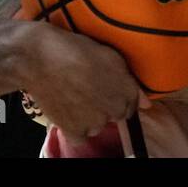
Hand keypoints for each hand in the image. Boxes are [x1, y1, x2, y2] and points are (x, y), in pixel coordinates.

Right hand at [18, 23, 145, 138]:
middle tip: (86, 90)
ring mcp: (96, 123)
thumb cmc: (74, 49)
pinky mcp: (75, 132)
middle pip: (115, 115)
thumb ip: (131, 81)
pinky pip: (81, 137)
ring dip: (90, 117)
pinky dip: (75, 129)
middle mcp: (115, 109)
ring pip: (97, 126)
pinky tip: (67, 111)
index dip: (117, 95)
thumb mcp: (109, 56)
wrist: (39, 57)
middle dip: (105, 105)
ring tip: (73, 97)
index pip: (131, 103)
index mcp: (127, 89)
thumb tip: (148, 104)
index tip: (103, 87)